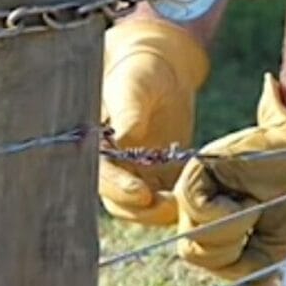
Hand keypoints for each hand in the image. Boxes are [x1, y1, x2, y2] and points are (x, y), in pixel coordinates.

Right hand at [100, 19, 208, 225]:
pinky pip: (163, 202)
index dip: (119, 188)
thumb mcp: (133, 86)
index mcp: (94, 147)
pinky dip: (175, 206)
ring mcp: (133, 177)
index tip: (142, 194)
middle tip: (169, 205)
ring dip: (160, 212)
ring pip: (141, 209)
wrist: (162, 73)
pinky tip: (192, 199)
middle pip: (119, 202)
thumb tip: (124, 138)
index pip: (101, 176)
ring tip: (183, 204)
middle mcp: (110, 168)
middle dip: (143, 210)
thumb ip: (128, 111)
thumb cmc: (140, 72)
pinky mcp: (157, 181)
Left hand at [174, 74, 285, 285]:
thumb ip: (257, 269)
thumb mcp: (276, 243)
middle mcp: (198, 208)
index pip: (206, 262)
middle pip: (192, 253)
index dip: (234, 266)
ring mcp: (195, 187)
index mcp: (213, 226)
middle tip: (256, 224)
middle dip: (229, 253)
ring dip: (231, 232)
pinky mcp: (198, 168)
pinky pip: (194, 207)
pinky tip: (246, 201)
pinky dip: (224, 215)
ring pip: (191, 235)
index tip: (259, 242)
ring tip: (254, 209)